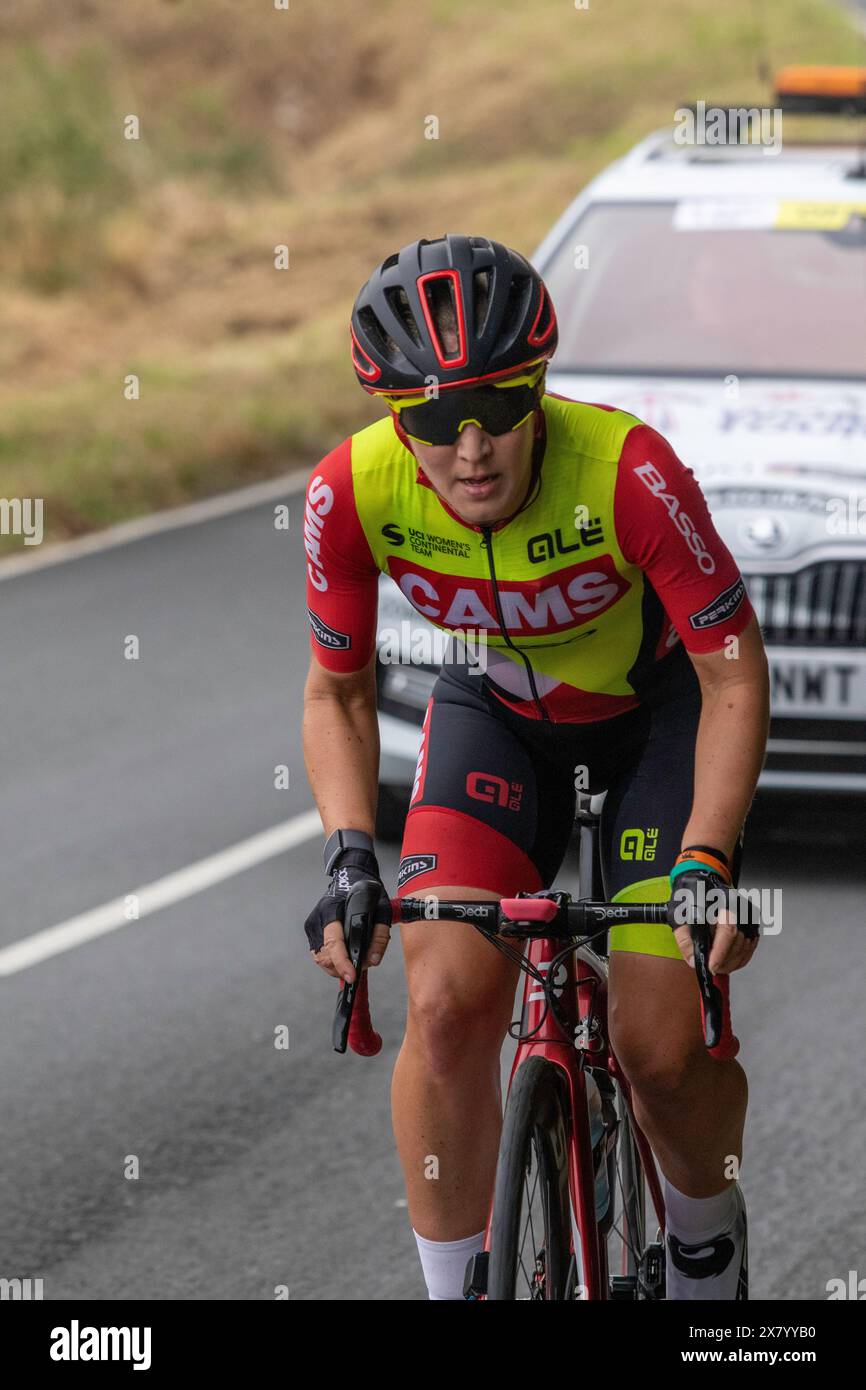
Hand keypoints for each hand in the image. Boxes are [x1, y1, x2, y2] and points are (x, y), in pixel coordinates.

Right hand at [304, 848, 391, 982]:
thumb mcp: (382, 908)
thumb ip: (380, 935)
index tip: (352, 976)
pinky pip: (320, 954)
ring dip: (337, 966)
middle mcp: (318, 918)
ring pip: (320, 959)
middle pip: (324, 956)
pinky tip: (345, 956)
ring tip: (355, 960)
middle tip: (362, 965)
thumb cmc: (366, 890)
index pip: (334, 942)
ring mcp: (312, 925)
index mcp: (332, 909)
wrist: (350, 875)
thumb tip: (373, 960)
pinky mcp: (312, 931)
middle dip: (342, 967)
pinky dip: (333, 960)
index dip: (342, 962)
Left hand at [669, 868, 759, 974]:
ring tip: (717, 965)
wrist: (701, 879)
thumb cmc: (689, 894)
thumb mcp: (679, 914)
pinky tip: (728, 960)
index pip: (728, 931)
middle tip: (711, 969)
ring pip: (746, 947)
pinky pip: (750, 945)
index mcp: (724, 901)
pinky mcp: (753, 921)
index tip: (711, 967)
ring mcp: (749, 914)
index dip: (720, 953)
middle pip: (738, 943)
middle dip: (724, 961)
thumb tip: (695, 961)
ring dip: (732, 962)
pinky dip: (740, 957)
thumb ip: (685, 940)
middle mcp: (741, 907)